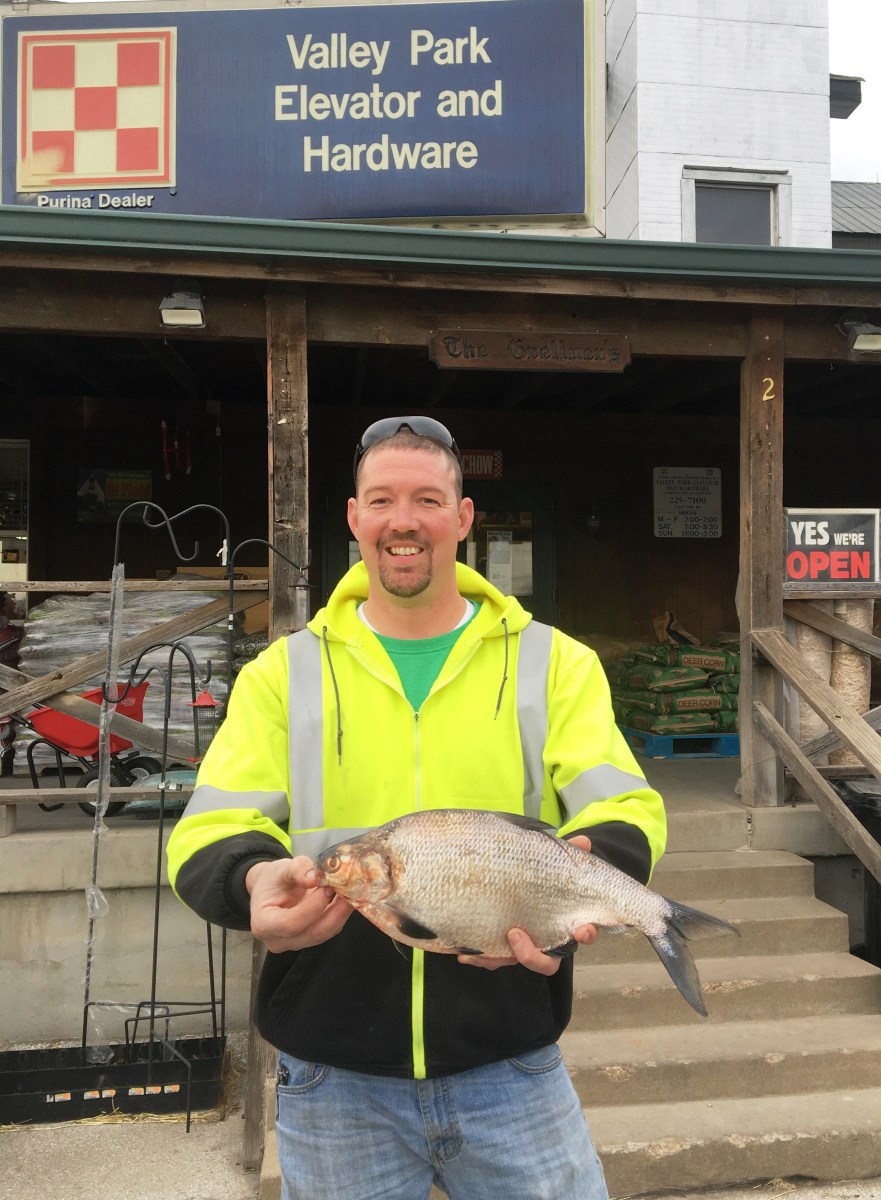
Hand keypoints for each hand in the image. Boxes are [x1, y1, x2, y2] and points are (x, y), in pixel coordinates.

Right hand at [246, 857, 352, 952]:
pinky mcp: (310, 939)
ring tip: (350, 890)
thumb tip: (315, 876)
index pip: (290, 923)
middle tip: (347, 888)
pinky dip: (339, 914)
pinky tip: (346, 897)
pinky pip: (328, 930)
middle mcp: (278, 940)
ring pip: (324, 933)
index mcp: (263, 923)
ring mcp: (295, 943)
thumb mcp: (280, 869)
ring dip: (340, 912)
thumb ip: (297, 870)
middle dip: (334, 911)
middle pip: (312, 933)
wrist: (271, 889)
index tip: (327, 886)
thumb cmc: (272, 880)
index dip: (313, 907)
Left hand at [458, 835, 597, 975]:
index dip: (586, 935)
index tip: (582, 929)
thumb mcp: (552, 865)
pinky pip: (494, 960)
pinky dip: (481, 958)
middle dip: (533, 956)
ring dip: (501, 958)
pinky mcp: (503, 950)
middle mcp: (546, 941)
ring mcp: (524, 948)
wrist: (513, 886)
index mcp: (565, 922)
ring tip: (485, 946)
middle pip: (548, 963)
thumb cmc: (541, 882)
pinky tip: (465, 954)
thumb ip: (567, 855)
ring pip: (515, 963)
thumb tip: (583, 841)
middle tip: (516, 935)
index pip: (583, 935)